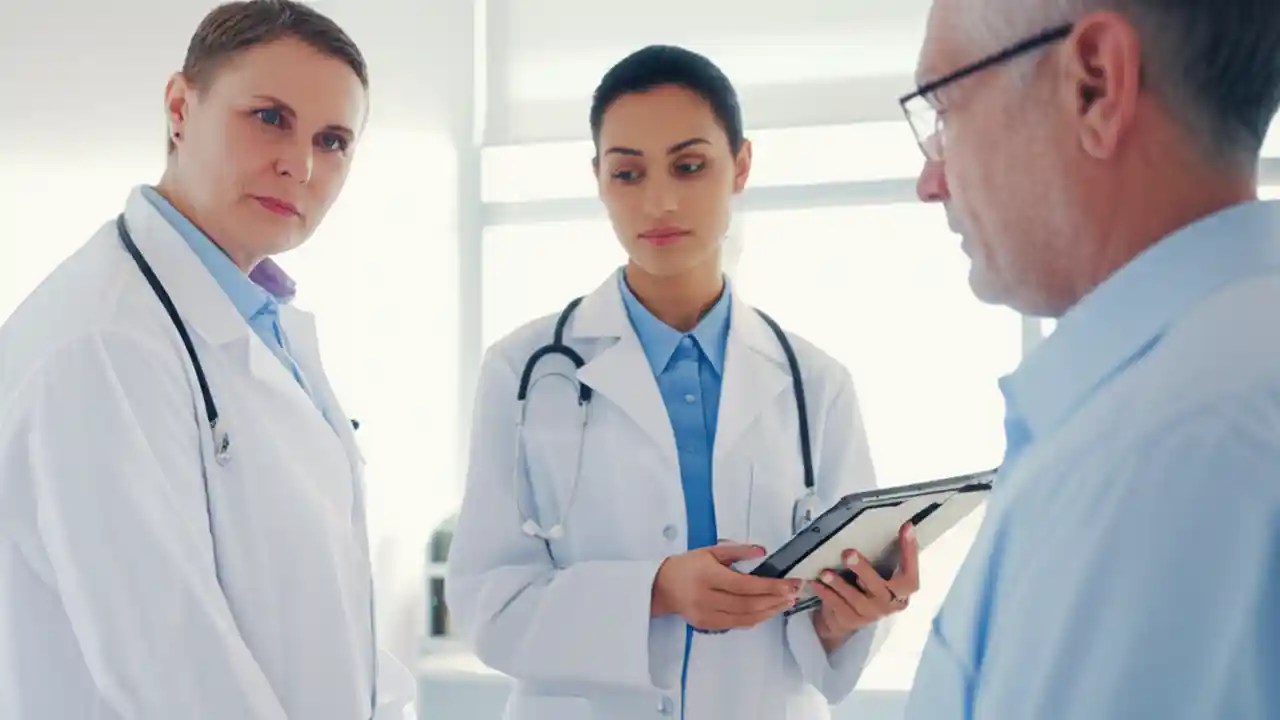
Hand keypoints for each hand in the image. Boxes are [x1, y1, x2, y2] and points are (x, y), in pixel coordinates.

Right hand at [651, 543, 801, 631]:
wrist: (662, 586)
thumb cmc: (687, 565)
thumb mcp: (710, 551)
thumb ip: (737, 551)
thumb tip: (762, 551)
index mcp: (708, 575)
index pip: (745, 585)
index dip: (770, 587)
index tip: (790, 584)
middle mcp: (707, 598)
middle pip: (748, 604)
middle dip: (775, 600)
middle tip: (795, 594)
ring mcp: (706, 615)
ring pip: (745, 618)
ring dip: (769, 612)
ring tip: (786, 603)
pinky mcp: (707, 626)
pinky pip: (737, 625)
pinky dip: (756, 619)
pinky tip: (768, 611)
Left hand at [811, 522, 919, 652]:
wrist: (845, 619)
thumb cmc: (865, 586)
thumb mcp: (877, 574)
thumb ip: (880, 557)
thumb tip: (874, 521)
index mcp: (902, 590)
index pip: (910, 572)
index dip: (910, 552)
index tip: (907, 526)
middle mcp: (889, 604)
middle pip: (880, 588)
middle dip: (863, 570)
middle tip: (847, 553)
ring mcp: (870, 614)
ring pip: (856, 599)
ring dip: (839, 584)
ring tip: (825, 573)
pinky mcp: (851, 620)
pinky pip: (837, 605)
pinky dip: (825, 593)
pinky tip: (815, 582)